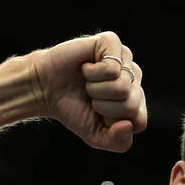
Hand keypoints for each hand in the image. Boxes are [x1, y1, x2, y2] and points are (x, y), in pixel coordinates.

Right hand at [30, 31, 147, 151]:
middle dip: (105, 107)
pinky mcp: (112, 42)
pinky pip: (113, 68)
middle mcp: (135, 77)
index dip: (114, 122)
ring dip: (97, 90)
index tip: (99, 114)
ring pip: (123, 87)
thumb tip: (128, 124)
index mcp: (136, 100)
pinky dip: (93, 74)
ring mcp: (125, 58)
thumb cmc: (74, 109)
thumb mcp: (97, 136)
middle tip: (91, 96)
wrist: (45, 89)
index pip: (139, 121)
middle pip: (132, 104)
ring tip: (87, 82)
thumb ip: (118, 141)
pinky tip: (85, 68)